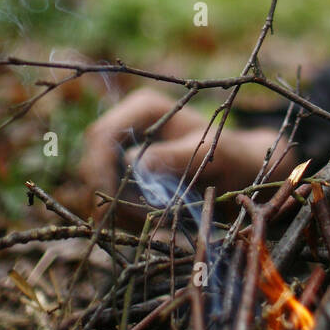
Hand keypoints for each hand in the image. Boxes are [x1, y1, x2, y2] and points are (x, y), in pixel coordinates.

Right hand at [77, 87, 294, 225]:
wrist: (239, 170)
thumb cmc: (230, 156)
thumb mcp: (209, 155)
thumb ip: (175, 157)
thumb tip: (135, 164)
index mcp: (143, 107)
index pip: (101, 136)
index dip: (99, 168)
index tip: (114, 202)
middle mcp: (127, 122)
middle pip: (90, 159)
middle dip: (108, 192)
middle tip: (135, 219)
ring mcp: (122, 147)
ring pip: (95, 182)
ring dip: (116, 207)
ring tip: (149, 220)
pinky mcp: (122, 172)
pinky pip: (107, 196)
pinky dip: (121, 214)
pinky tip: (146, 222)